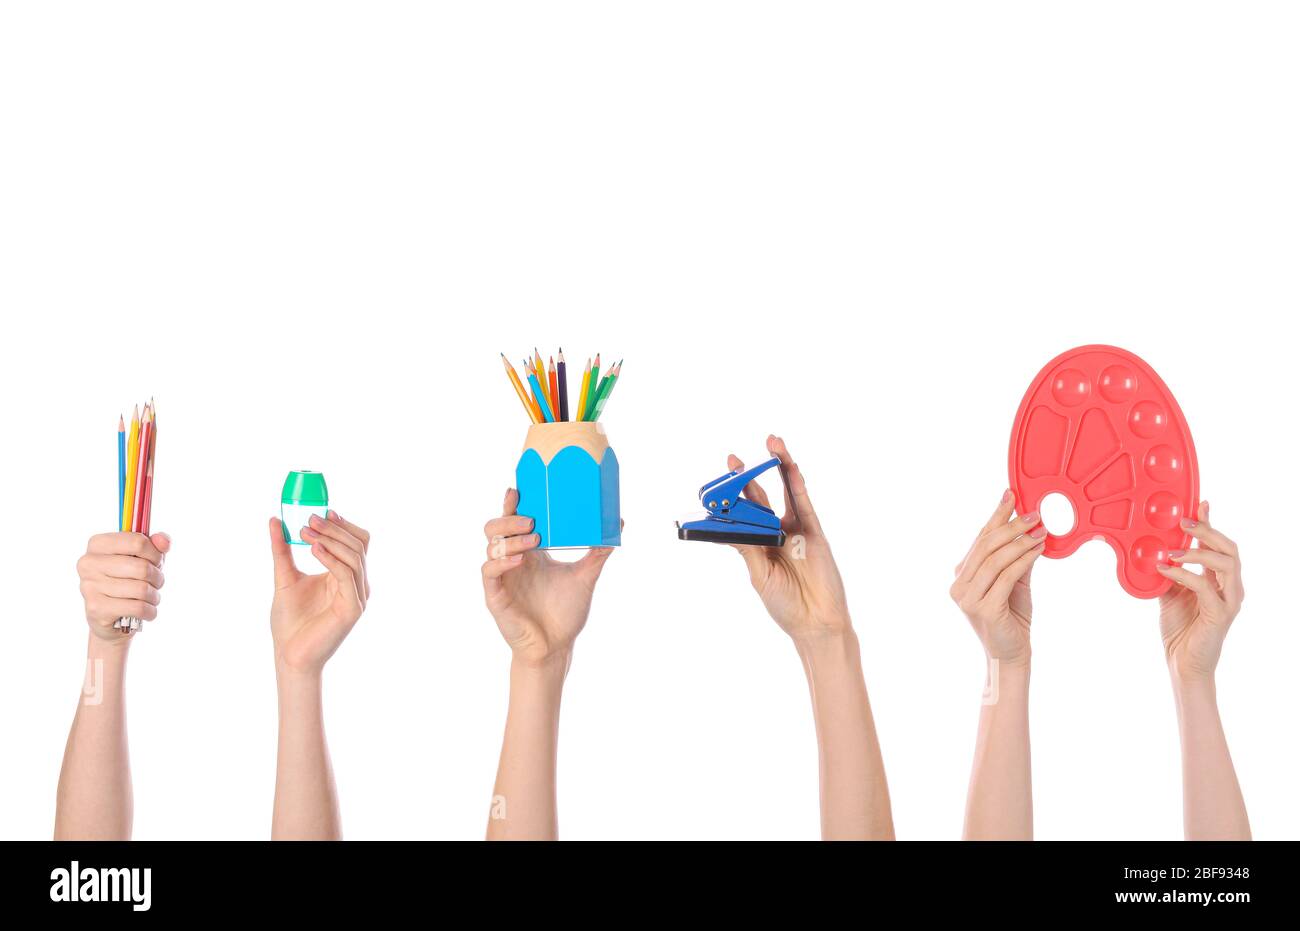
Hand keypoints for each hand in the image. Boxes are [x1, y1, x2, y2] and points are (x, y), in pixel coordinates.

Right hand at [76, 532, 171, 641]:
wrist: (110, 618)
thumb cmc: (128, 580)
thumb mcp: (144, 558)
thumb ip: (156, 544)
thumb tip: (164, 541)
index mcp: (98, 544)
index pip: (137, 542)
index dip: (155, 554)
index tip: (156, 562)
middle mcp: (88, 563)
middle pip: (142, 567)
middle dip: (157, 577)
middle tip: (156, 583)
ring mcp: (89, 586)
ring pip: (141, 589)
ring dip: (154, 596)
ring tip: (150, 597)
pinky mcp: (96, 609)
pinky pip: (138, 608)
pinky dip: (150, 611)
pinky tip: (146, 610)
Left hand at [269, 511, 370, 673]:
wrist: (289, 655)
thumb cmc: (290, 622)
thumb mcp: (285, 576)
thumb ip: (282, 550)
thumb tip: (274, 521)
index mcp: (346, 576)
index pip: (357, 542)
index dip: (342, 525)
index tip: (320, 512)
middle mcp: (357, 584)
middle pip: (359, 544)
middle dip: (335, 528)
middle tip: (309, 520)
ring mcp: (358, 596)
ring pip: (355, 556)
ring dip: (331, 539)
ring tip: (305, 533)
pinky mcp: (353, 608)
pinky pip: (347, 574)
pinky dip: (331, 558)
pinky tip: (312, 549)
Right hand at [480, 488, 615, 665]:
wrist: (556, 647)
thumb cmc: (566, 612)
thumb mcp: (585, 576)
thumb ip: (598, 551)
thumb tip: (618, 525)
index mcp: (530, 551)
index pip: (513, 520)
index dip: (511, 504)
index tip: (518, 489)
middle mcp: (512, 560)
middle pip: (495, 528)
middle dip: (509, 518)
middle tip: (531, 519)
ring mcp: (502, 577)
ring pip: (491, 546)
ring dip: (511, 539)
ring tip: (533, 539)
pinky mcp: (495, 595)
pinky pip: (489, 571)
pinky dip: (502, 561)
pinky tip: (520, 559)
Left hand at [728, 435, 850, 641]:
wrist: (815, 622)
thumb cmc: (785, 605)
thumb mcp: (759, 575)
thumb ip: (747, 548)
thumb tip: (726, 526)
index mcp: (760, 543)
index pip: (745, 511)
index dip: (735, 492)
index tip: (724, 472)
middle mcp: (778, 532)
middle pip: (764, 496)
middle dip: (752, 474)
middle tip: (736, 456)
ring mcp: (797, 530)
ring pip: (787, 491)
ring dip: (780, 466)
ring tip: (772, 443)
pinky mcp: (815, 532)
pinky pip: (804, 503)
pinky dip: (797, 484)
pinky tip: (791, 467)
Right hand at [950, 491, 1044, 666]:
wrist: (1012, 654)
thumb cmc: (1012, 618)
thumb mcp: (1015, 582)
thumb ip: (1016, 558)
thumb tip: (1030, 528)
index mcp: (962, 576)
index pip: (979, 539)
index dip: (995, 515)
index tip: (1010, 495)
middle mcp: (959, 585)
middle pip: (985, 546)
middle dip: (1010, 526)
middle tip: (1034, 513)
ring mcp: (968, 598)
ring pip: (994, 560)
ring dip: (1020, 542)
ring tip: (1041, 531)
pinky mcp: (984, 609)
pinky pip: (1006, 577)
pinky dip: (1024, 560)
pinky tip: (1038, 550)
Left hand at [1157, 501, 1243, 683]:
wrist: (1182, 662)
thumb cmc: (1180, 629)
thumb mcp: (1170, 592)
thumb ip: (1168, 571)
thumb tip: (1153, 550)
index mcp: (1219, 579)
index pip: (1219, 545)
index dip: (1210, 523)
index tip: (1200, 503)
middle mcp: (1230, 587)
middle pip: (1230, 548)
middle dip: (1207, 530)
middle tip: (1183, 522)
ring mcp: (1229, 600)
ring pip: (1226, 563)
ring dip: (1198, 551)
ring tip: (1172, 549)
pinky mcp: (1221, 614)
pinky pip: (1205, 587)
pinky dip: (1184, 574)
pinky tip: (1165, 569)